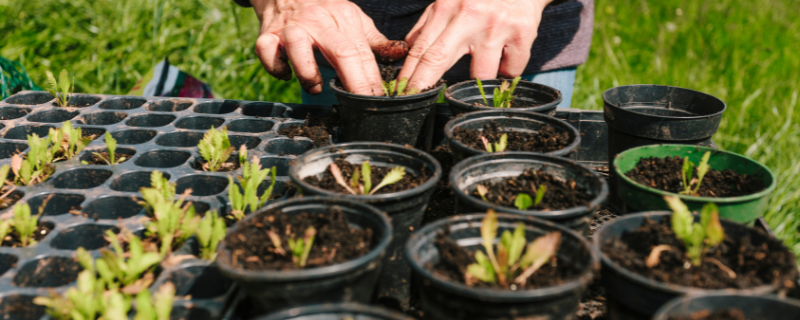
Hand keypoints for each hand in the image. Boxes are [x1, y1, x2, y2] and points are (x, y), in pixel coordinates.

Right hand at [251, 0, 393, 94]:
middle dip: (353, 83)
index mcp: (343, 17)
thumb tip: (400, 55)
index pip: (362, 53)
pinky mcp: (266, 35)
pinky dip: (276, 67)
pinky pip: (267, 53)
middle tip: (359, 104)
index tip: (379, 100)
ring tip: (315, 87)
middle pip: (340, 52)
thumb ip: (375, 41)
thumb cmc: (324, 11)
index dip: (371, 80)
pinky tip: (287, 75)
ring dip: (308, 73)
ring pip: (298, 47)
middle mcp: (317, 20)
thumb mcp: (352, 19)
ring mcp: (291, 27)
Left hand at [397, 0, 551, 91]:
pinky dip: (507, 72)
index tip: (401, 93)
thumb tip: (409, 49)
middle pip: (438, 60)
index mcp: (447, 7)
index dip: (409, 74)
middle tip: (417, 104)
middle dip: (424, 85)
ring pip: (480, 76)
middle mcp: (470, 16)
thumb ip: (429, 23)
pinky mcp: (522, 33)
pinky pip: (511, 71)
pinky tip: (506, 59)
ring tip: (483, 74)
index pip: (421, 48)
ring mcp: (496, 26)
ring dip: (479, 84)